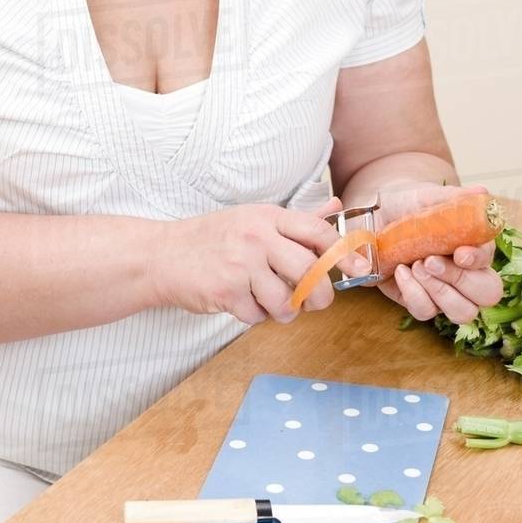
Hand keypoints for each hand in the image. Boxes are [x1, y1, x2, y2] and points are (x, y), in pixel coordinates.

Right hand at [155, 196, 347, 325]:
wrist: (163, 255)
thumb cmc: (214, 237)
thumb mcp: (255, 218)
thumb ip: (298, 218)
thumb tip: (336, 206)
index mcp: (267, 217)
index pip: (317, 232)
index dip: (343, 252)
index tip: (358, 269)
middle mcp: (256, 237)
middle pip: (309, 272)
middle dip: (320, 295)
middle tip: (315, 301)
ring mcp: (240, 265)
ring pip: (286, 301)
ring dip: (283, 311)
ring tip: (270, 302)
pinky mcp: (225, 292)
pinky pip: (258, 316)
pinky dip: (255, 316)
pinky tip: (243, 302)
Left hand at [367, 182, 502, 323]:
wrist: (376, 216)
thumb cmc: (409, 205)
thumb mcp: (427, 197)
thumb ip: (455, 197)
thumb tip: (482, 192)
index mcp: (473, 245)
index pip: (490, 260)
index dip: (478, 260)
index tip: (459, 253)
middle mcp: (466, 273)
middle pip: (487, 294)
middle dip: (460, 280)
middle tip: (430, 261)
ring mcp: (445, 292)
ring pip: (463, 312)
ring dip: (438, 291)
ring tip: (415, 265)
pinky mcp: (421, 301)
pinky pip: (426, 312)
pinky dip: (413, 294)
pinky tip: (400, 272)